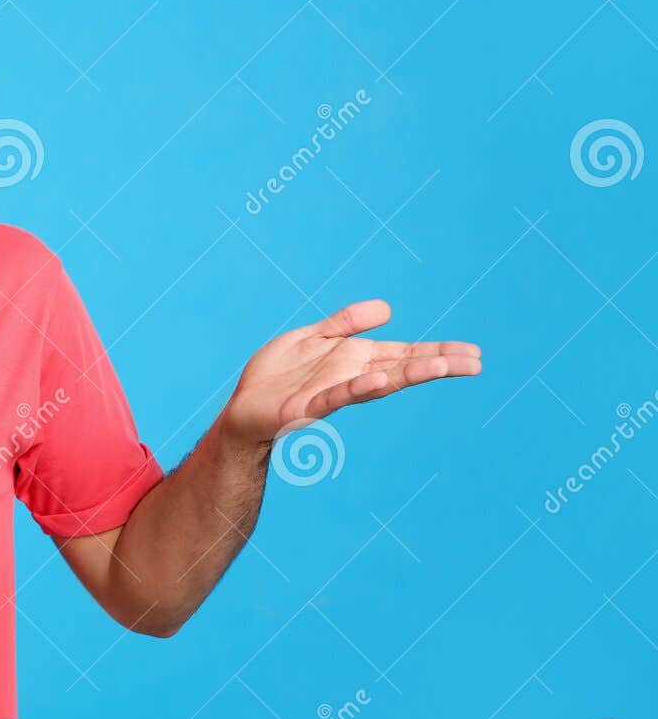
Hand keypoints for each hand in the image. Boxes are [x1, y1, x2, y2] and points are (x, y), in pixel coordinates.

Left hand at [219, 299, 480, 444]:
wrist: (242, 409)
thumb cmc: (276, 377)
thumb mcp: (312, 337)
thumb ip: (346, 323)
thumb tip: (389, 309)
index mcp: (354, 359)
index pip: (404, 353)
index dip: (437, 352)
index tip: (474, 353)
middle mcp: (350, 377)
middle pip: (401, 367)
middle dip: (438, 364)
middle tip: (476, 363)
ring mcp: (331, 393)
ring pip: (378, 381)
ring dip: (409, 374)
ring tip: (443, 367)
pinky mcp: (306, 407)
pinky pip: (337, 395)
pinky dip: (358, 388)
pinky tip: (380, 380)